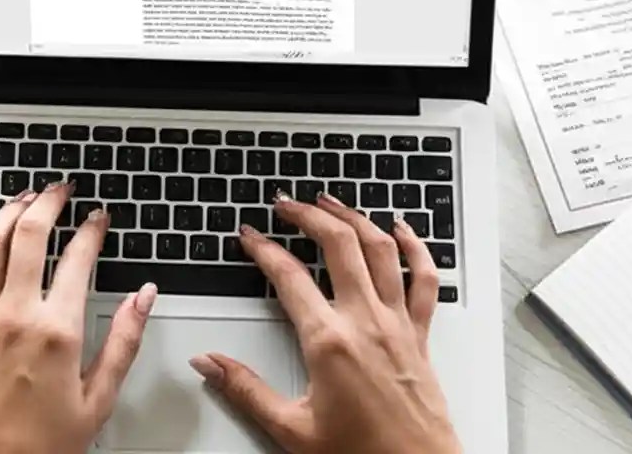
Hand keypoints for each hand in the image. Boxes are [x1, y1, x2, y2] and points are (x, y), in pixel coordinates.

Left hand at [0, 184, 157, 453]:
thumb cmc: (38, 447)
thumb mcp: (98, 399)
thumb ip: (124, 341)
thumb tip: (143, 298)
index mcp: (56, 332)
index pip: (77, 257)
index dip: (91, 228)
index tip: (98, 218)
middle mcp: (13, 318)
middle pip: (28, 234)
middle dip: (48, 202)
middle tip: (60, 189)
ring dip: (7, 213)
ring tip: (23, 198)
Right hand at [189, 192, 460, 453]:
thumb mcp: (292, 429)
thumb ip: (245, 390)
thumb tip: (209, 365)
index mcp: (329, 342)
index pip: (288, 276)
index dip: (263, 249)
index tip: (249, 236)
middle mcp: (366, 322)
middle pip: (338, 244)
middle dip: (307, 215)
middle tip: (285, 204)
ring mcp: (398, 323)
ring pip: (380, 249)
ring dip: (354, 217)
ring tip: (331, 201)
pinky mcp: (421, 333)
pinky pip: (423, 277)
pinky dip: (414, 246)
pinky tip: (402, 230)